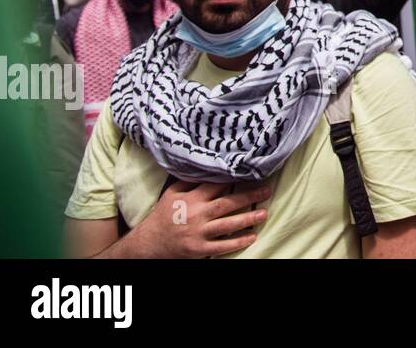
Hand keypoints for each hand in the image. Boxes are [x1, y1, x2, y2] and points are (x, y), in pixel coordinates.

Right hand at [129, 181, 270, 257]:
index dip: (235, 179)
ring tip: (264, 213)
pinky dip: (238, 242)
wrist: (149, 243)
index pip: (216, 185)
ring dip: (248, 219)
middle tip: (266, 191)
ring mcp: (198, 233)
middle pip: (226, 203)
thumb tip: (207, 166)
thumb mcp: (172, 193)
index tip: (251, 173)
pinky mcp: (199, 249)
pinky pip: (221, 246)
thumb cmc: (163, 215)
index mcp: (191, 199)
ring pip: (227, 225)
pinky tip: (252, 237)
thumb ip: (190, 180)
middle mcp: (196, 214)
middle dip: (248, 197)